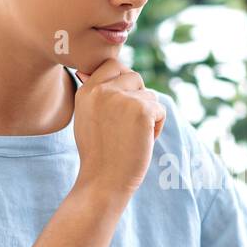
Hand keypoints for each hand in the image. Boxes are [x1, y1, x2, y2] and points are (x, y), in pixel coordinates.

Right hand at [72, 58, 166, 197]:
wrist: (103, 181)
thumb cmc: (98, 155)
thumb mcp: (87, 118)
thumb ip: (98, 94)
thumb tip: (117, 70)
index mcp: (86, 90)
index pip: (112, 65)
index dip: (124, 81)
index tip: (124, 104)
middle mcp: (101, 90)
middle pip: (134, 77)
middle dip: (139, 98)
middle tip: (131, 124)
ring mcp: (122, 98)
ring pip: (149, 95)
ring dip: (149, 115)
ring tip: (133, 137)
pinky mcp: (141, 110)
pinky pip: (160, 109)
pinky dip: (157, 127)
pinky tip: (143, 142)